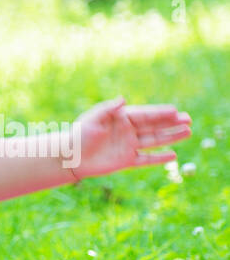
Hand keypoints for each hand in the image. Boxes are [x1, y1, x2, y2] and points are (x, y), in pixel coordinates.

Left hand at [71, 98, 191, 179]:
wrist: (70, 156)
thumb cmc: (79, 135)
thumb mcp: (93, 119)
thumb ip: (108, 109)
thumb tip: (123, 99)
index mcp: (122, 118)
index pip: (146, 115)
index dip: (160, 113)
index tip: (175, 111)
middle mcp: (129, 131)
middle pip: (155, 126)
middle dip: (172, 123)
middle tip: (189, 120)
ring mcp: (129, 146)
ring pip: (154, 141)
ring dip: (171, 137)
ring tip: (188, 133)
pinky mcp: (126, 161)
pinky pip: (146, 159)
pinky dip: (159, 158)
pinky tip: (173, 155)